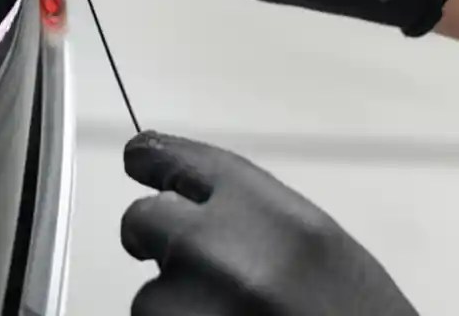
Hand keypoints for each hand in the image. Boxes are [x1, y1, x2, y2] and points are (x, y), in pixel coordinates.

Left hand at [121, 132, 418, 315]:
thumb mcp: (320, 251)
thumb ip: (256, 222)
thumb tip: (197, 209)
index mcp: (269, 214)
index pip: (181, 162)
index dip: (152, 159)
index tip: (138, 158)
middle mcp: (221, 250)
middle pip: (144, 221)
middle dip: (156, 241)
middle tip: (187, 268)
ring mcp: (190, 306)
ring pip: (149, 296)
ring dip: (178, 309)